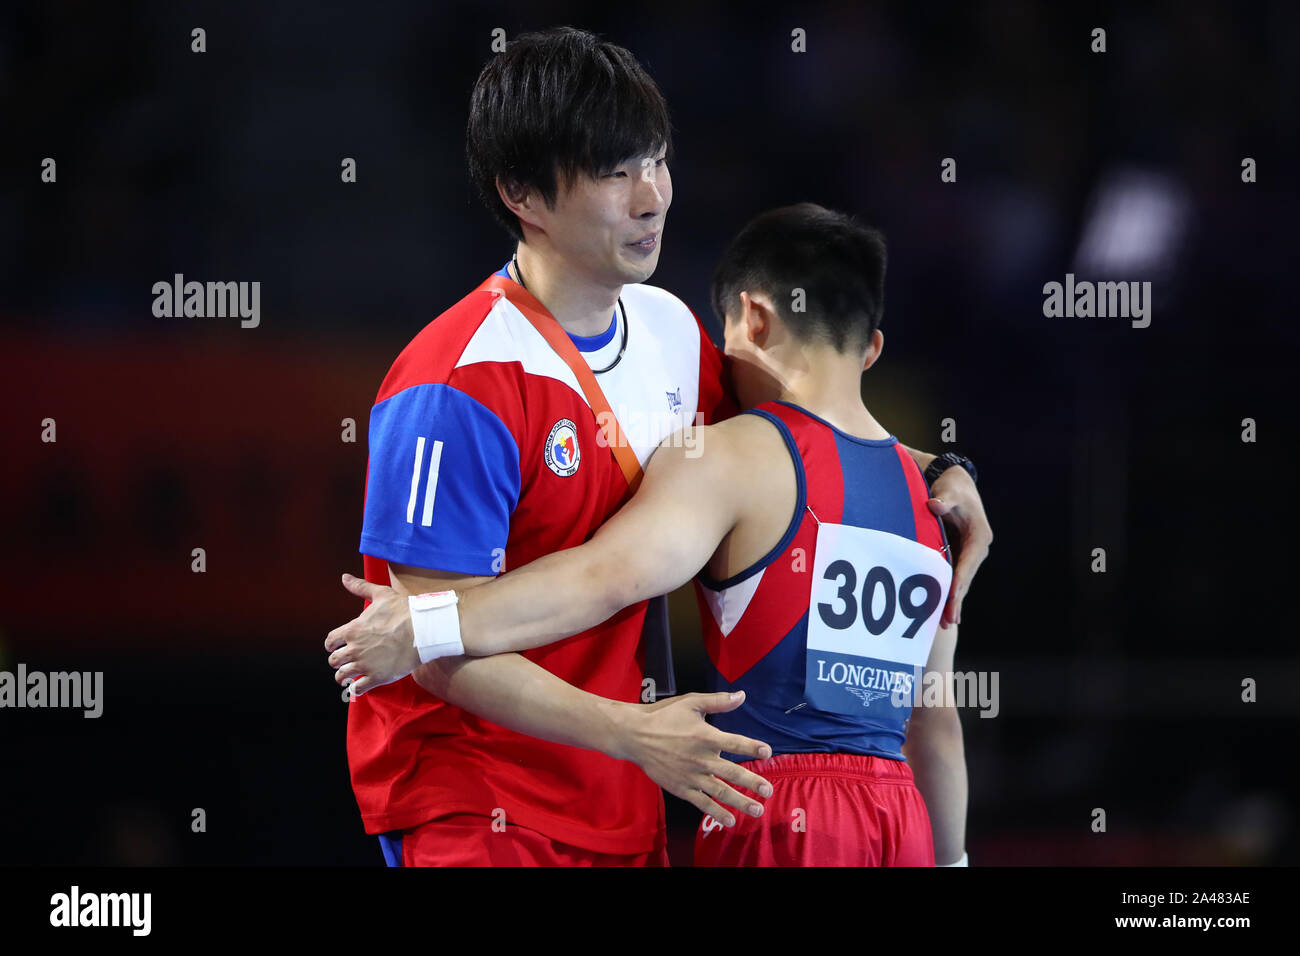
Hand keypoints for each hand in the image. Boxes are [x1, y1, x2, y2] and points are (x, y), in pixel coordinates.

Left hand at [324, 573, 420, 696]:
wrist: (423, 630)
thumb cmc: (403, 611)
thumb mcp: (380, 594)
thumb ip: (360, 587)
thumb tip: (344, 577)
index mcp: (352, 630)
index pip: (331, 641)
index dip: (331, 645)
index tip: (334, 647)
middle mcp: (354, 649)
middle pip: (334, 661)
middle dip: (337, 662)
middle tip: (343, 663)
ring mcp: (365, 665)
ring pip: (342, 676)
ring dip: (343, 677)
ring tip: (347, 678)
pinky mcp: (377, 677)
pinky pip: (358, 689)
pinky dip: (355, 689)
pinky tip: (358, 687)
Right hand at [613, 690, 773, 826]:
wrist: (635, 736)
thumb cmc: (664, 716)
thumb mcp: (691, 703)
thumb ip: (718, 701)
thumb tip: (742, 695)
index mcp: (705, 736)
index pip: (734, 743)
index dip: (752, 747)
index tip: (767, 753)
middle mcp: (701, 758)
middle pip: (732, 773)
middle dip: (752, 782)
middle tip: (769, 790)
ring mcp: (691, 776)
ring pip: (720, 791)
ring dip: (740, 801)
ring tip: (757, 810)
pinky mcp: (681, 788)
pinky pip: (702, 802)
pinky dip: (716, 812)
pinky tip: (730, 820)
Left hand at [927, 468, 992, 628]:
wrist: (955, 483)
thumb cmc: (952, 487)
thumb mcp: (949, 491)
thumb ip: (944, 500)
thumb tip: (935, 505)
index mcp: (979, 536)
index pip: (968, 563)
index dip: (958, 581)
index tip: (951, 597)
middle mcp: (977, 548)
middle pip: (966, 577)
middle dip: (957, 599)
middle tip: (949, 621)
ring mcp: (970, 553)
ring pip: (961, 580)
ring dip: (954, 600)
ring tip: (947, 623)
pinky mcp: (960, 553)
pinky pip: (955, 575)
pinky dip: (949, 591)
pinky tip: (943, 608)